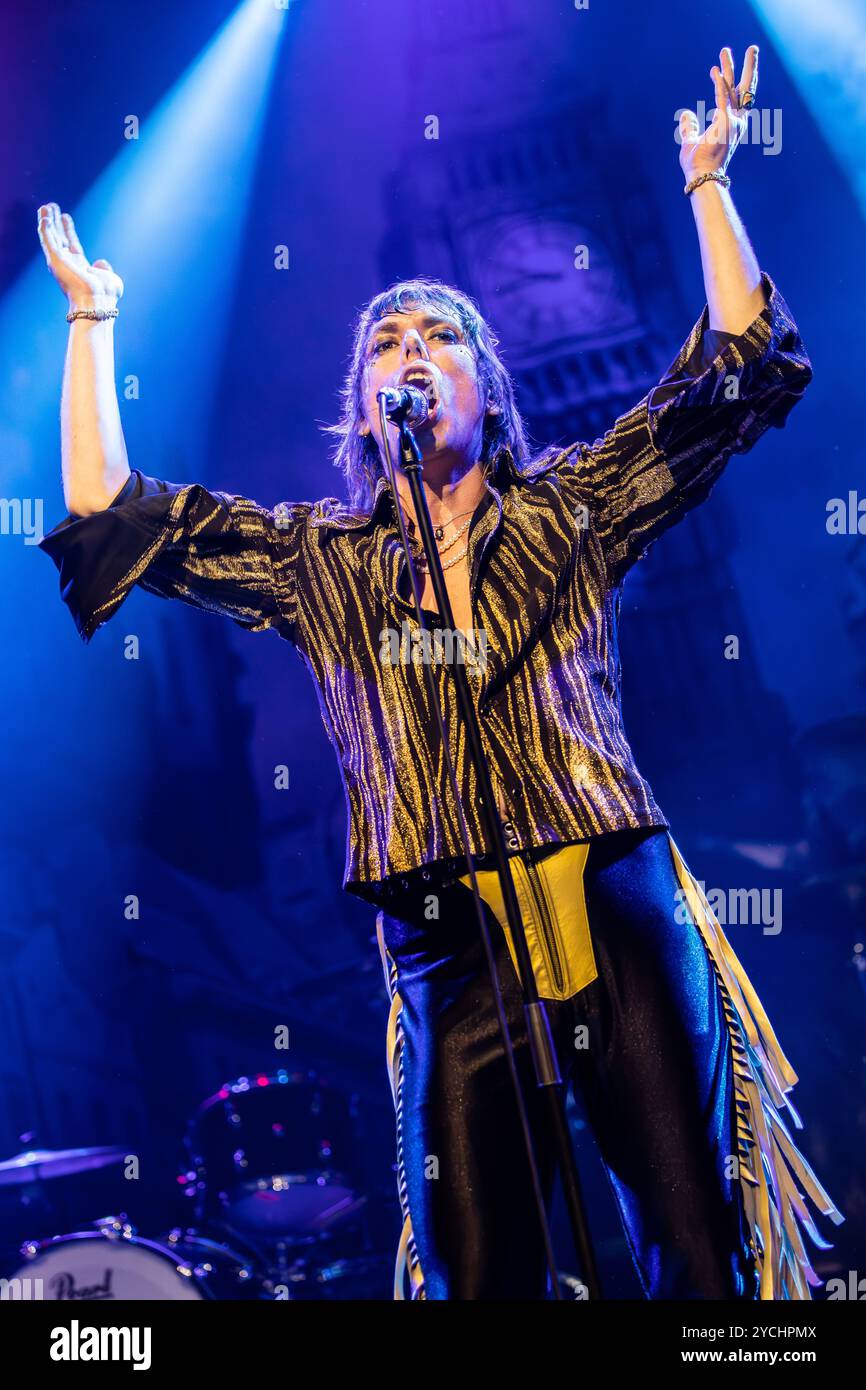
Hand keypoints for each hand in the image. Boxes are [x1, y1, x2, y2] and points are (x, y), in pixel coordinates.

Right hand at [37, 202, 123, 311]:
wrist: (98, 302)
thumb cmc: (106, 296)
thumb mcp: (110, 279)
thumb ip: (104, 270)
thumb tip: (100, 262)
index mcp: (80, 267)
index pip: (72, 244)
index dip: (68, 229)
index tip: (65, 216)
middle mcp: (68, 264)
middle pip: (58, 238)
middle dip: (54, 222)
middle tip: (50, 206)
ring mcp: (60, 262)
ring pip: (51, 237)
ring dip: (47, 221)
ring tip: (45, 207)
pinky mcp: (55, 261)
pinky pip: (48, 242)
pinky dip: (45, 230)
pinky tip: (43, 218)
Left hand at [678, 45, 758, 184]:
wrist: (701, 176)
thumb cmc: (697, 163)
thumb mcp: (690, 140)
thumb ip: (689, 126)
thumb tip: (686, 113)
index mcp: (730, 124)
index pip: (735, 96)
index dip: (730, 80)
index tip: (720, 67)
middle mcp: (736, 120)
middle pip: (745, 88)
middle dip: (748, 67)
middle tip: (752, 48)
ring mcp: (733, 121)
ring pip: (737, 88)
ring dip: (732, 67)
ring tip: (727, 50)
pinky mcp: (725, 123)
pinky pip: (723, 98)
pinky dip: (718, 83)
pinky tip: (714, 70)